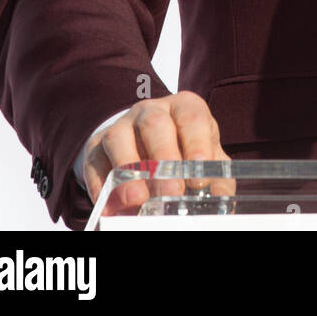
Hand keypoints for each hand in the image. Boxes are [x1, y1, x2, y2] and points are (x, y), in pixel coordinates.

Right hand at [83, 91, 232, 212]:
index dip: (197, 145)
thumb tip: (222, 199)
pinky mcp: (96, 147)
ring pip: (119, 138)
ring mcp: (121, 125)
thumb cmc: (184, 149)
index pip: (192, 117)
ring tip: (138, 199)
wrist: (146, 143)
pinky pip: (95, 162)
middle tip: (172, 191)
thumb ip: (217, 176)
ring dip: (128, 170)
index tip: (200, 179)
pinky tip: (110, 208)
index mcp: (184, 107)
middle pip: (154, 124)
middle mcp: (151, 110)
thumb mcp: (205, 157)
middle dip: (163, 158)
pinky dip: (101, 187)